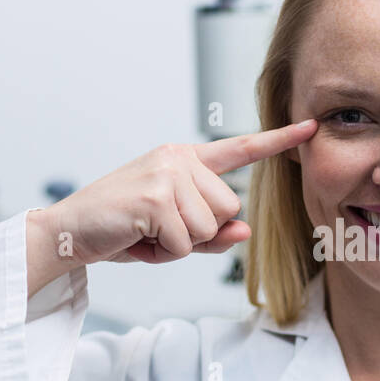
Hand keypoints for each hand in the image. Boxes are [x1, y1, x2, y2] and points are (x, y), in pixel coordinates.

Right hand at [28, 119, 317, 295]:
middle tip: (157, 230)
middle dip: (198, 232)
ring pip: (211, 227)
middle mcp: (179, 159)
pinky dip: (164, 252)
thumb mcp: (173, 233)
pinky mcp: (156, 196)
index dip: (278, 141)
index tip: (311, 128)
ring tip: (145, 233)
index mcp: (185, 160)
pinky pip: (186, 242)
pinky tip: (137, 237)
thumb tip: (244, 231)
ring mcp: (168, 174)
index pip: (240, 149)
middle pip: (230, 208)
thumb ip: (212, 232)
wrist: (68, 233)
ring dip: (179, 243)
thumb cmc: (120, 230)